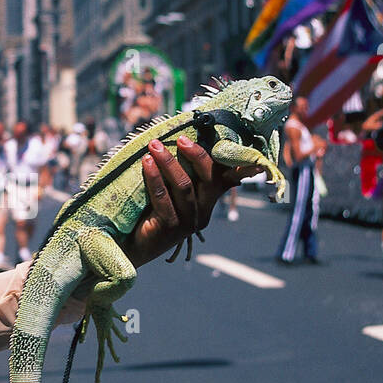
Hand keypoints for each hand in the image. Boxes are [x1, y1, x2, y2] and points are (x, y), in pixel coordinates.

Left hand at [125, 136, 259, 267]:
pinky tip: (146, 163)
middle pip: (208, 179)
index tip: (252, 155)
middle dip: (196, 155)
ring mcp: (188, 222)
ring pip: (185, 186)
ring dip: (169, 162)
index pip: (224, 179)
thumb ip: (180, 174)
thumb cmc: (149, 212)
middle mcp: (202, 213)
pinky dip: (154, 177)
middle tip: (180, 138)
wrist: (130, 245)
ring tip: (155, 146)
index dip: (241, 168)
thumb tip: (179, 142)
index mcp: (206, 202)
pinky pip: (163, 197)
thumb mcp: (169, 192)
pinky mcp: (170, 228)